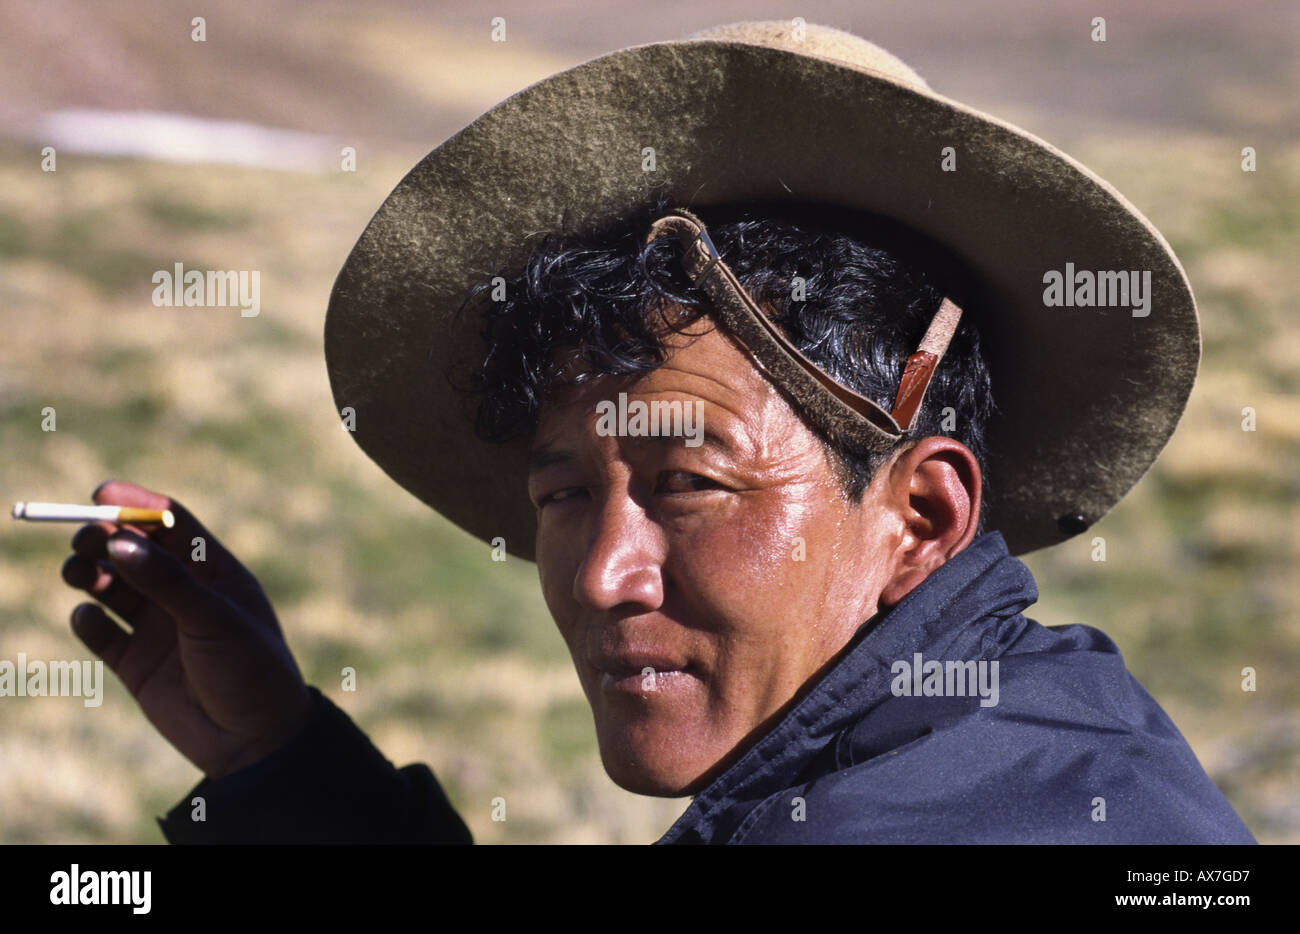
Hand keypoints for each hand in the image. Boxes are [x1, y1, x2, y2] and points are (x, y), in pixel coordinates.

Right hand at [61, 480, 311, 779]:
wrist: (253, 742)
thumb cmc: (250, 669)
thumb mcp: (214, 619)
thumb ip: (167, 582)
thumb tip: (119, 541)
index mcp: (215, 571)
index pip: (171, 523)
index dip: (137, 504)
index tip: (100, 494)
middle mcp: (183, 594)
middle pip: (133, 550)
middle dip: (104, 537)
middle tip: (84, 538)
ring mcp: (159, 627)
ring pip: (111, 586)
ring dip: (90, 573)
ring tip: (79, 573)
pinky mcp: (136, 663)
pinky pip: (102, 632)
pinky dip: (89, 620)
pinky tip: (89, 617)